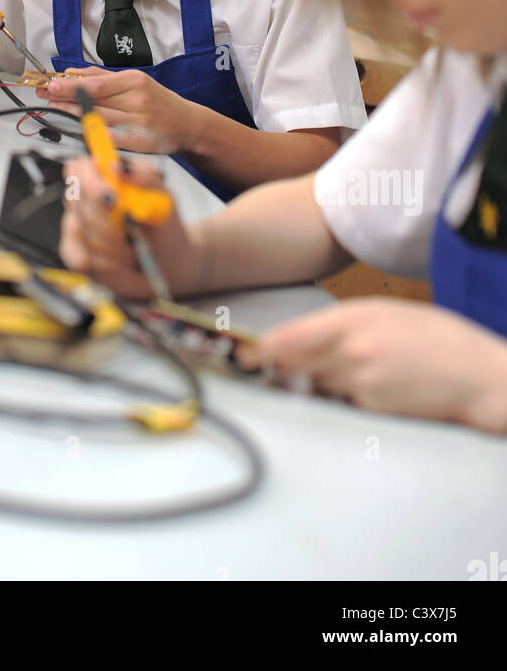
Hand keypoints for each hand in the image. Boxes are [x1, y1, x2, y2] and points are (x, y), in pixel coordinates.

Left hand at [38, 67, 185, 153]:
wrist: (187, 123)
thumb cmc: (158, 102)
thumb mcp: (135, 82)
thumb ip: (103, 78)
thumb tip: (72, 73)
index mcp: (135, 81)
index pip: (95, 84)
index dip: (70, 85)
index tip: (52, 83)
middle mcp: (137, 100)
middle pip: (94, 100)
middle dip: (65, 97)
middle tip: (46, 94)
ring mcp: (138, 122)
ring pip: (98, 118)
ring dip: (73, 114)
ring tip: (55, 109)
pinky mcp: (140, 142)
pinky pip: (110, 138)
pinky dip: (92, 134)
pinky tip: (76, 130)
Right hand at [60, 155, 196, 298]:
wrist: (168, 261)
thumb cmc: (163, 225)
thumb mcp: (164, 198)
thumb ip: (144, 177)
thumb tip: (116, 166)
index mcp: (104, 177)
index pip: (78, 168)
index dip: (90, 181)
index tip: (113, 198)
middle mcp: (84, 198)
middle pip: (76, 199)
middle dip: (108, 219)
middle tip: (133, 230)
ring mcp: (75, 225)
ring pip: (80, 229)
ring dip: (113, 244)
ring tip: (134, 247)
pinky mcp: (74, 252)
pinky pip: (78, 255)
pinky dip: (105, 262)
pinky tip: (120, 262)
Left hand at [235, 298, 506, 431]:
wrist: (479, 376)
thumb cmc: (440, 339)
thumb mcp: (390, 314)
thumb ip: (347, 325)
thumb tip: (309, 339)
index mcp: (355, 317)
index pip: (292, 336)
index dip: (262, 348)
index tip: (243, 354)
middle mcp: (352, 348)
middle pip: (296, 363)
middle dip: (282, 367)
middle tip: (267, 368)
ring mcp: (361, 381)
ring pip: (320, 383)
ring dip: (322, 381)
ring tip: (360, 371)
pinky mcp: (373, 408)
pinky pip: (346, 403)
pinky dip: (351, 398)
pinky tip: (380, 387)